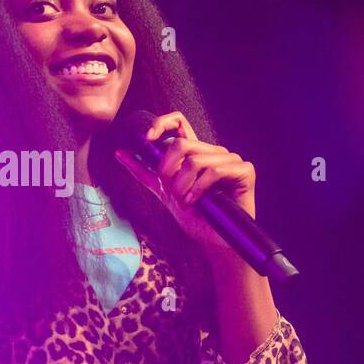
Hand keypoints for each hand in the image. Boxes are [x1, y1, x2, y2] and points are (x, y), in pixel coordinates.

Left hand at [113, 110, 256, 255]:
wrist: (214, 242)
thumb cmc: (195, 217)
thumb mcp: (164, 191)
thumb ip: (144, 172)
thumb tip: (119, 153)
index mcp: (196, 153)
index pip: (178, 121)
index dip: (161, 124)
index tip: (147, 139)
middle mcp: (213, 152)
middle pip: (181, 143)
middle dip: (169, 172)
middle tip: (174, 192)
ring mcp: (230, 160)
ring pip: (195, 160)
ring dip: (184, 186)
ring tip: (188, 201)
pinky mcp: (244, 170)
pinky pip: (214, 171)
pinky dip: (200, 189)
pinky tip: (198, 202)